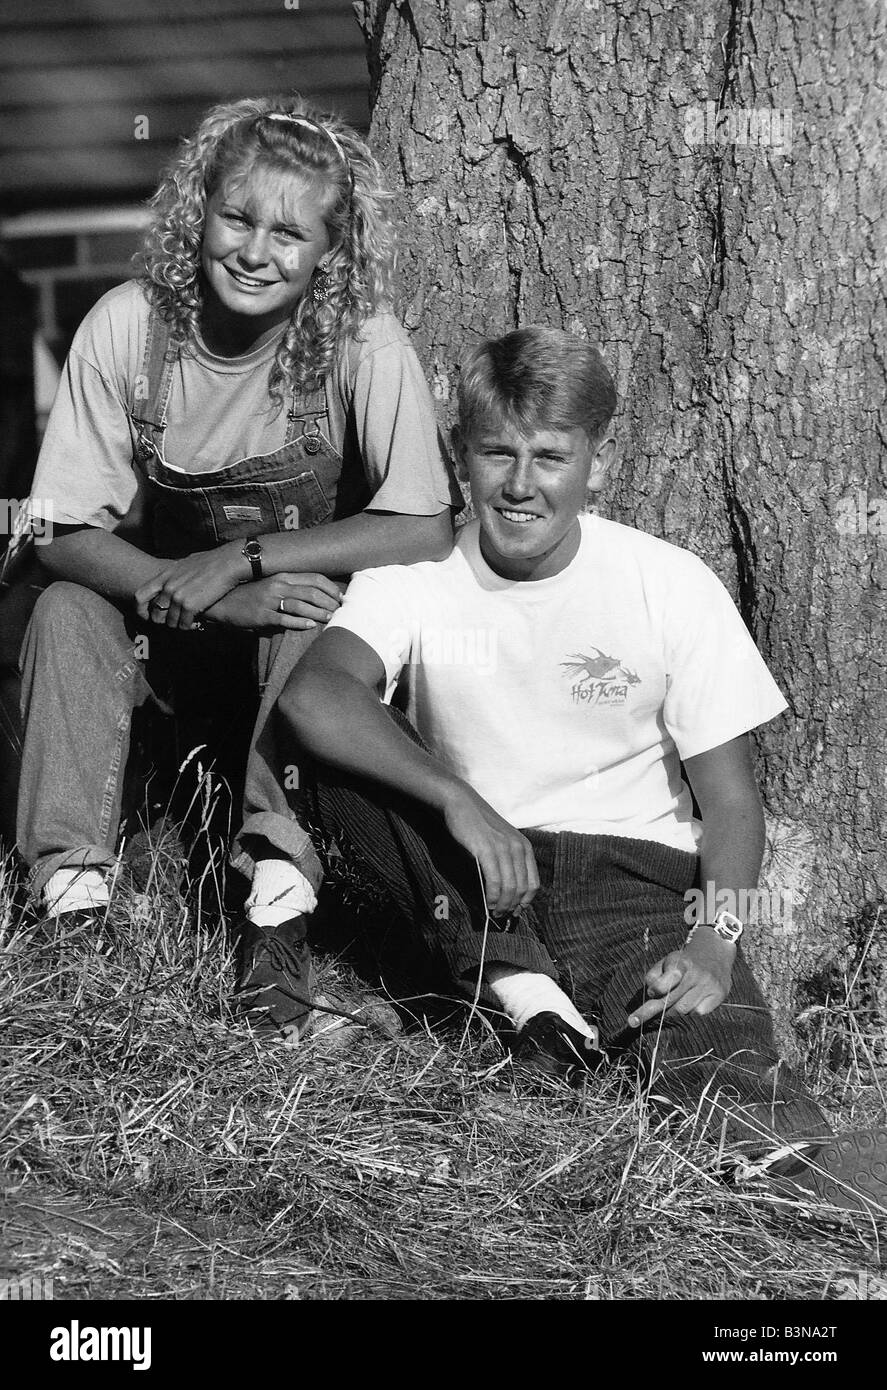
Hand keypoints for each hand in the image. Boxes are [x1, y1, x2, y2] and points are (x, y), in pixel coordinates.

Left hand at [135, 542, 244, 628]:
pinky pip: (184, 624)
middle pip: (156, 614)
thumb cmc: (212, 561)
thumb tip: (175, 575)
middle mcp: (168, 587)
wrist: (228, 563)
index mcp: (165, 575)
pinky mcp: (190, 606)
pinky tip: (198, 621)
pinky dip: (190, 626)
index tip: (148, 616)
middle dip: (164, 621)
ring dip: (180, 624)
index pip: (140, 596)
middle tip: (175, 621)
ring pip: (171, 622)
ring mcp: (177, 597)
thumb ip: (176, 573)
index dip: (141, 610)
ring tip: (190, 621)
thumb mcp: (186, 563)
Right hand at [204, 574, 343, 631]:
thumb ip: (291, 587)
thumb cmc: (252, 594)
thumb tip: (317, 594)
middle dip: (329, 602)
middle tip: (340, 611)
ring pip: (301, 604)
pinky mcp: (262, 615)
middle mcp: (278, 585)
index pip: (314, 578)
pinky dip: (300, 622)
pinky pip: (284, 618)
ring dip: (319, 612)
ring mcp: (270, 600)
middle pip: (312, 591)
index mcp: (283, 576)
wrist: (224, 602)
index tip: (341, 597)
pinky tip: (311, 625)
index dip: (331, 587)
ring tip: (331, 618)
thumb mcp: (272, 585)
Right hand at [439, 784, 538, 914]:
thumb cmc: (478, 826)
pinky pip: (495, 881)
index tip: (514, 912)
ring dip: (502, 905)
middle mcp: (518, 848)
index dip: (525, 902)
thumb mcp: (500, 842)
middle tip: (501, 916)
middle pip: (522, 889)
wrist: (461, 803)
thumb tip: (506, 892)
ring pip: (510, 888)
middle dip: (512, 907)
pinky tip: (487, 902)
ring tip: (493, 912)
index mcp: (525, 847)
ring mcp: (504, 848)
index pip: (533, 884)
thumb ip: (507, 863)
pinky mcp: (487, 850)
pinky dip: (492, 896)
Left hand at [628, 925, 734, 1027]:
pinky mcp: (719, 995)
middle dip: (650, 1011)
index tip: (650, 994)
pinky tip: (688, 1004)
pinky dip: (689, 1013)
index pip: (671, 976)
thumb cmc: (684, 961)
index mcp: (682, 962)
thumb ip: (655, 974)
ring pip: (683, 1010)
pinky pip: (697, 1013)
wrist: (715, 952)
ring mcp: (709, 985)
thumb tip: (650, 992)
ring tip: (666, 1008)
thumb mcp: (667, 960)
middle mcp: (697, 974)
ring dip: (670, 1013)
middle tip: (633, 1021)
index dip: (659, 987)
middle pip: (672, 999)